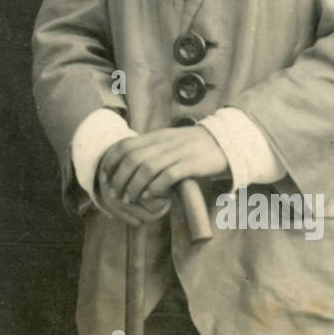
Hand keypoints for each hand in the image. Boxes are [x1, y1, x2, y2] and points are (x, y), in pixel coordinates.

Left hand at [96, 126, 228, 221]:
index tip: (106, 176)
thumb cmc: (195, 147)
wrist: (227, 142)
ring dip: (134, 186)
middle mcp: (165, 143)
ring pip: (147, 168)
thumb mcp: (171, 141)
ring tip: (130, 198)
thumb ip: (153, 149)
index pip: (126, 145)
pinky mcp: (192, 164)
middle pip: (133, 159)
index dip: (111, 161)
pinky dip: (155, 187)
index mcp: (158, 136)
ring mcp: (179, 153)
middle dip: (120, 178)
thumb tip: (130, 163)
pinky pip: (168, 176)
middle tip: (116, 194)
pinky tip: (150, 196)